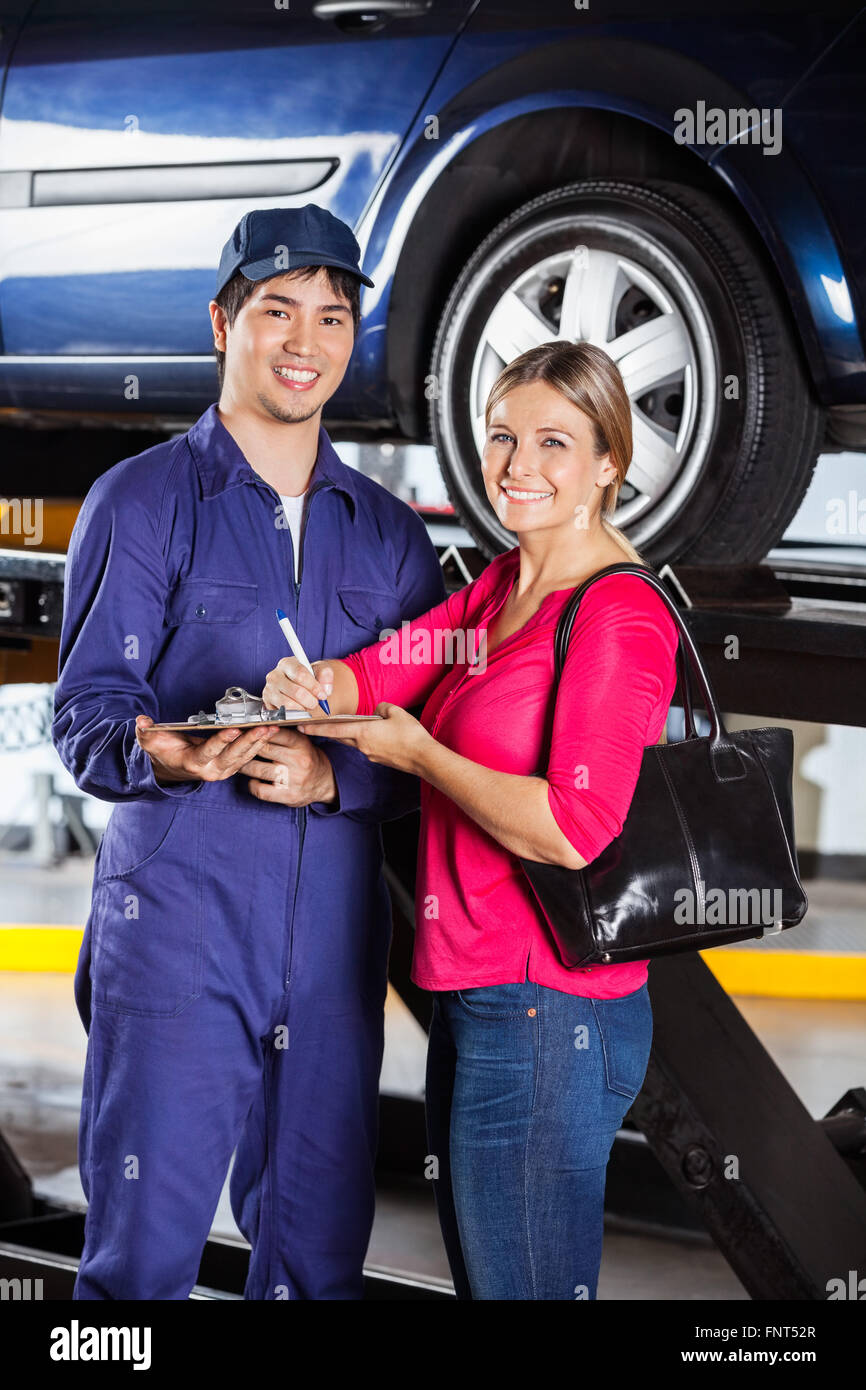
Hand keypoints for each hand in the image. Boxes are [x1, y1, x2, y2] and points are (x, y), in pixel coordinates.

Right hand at [135, 715, 272, 783]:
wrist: (170, 767)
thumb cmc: (163, 751)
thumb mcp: (149, 741)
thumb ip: (146, 730)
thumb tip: (141, 721)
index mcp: (192, 763)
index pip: (209, 752)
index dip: (220, 741)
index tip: (232, 729)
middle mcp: (211, 770)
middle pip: (233, 756)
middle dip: (250, 741)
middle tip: (264, 727)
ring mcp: (223, 770)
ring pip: (244, 757)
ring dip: (259, 742)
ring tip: (273, 727)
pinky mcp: (231, 767)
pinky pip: (247, 756)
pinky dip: (259, 745)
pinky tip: (270, 732)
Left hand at [237, 725, 336, 806]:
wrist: (325, 783)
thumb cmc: (307, 759)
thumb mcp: (302, 742)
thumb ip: (284, 734)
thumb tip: (258, 723)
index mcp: (302, 745)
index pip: (276, 733)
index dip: (258, 730)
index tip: (245, 729)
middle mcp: (299, 762)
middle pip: (263, 749)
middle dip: (247, 746)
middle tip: (236, 744)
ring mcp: (293, 780)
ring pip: (258, 770)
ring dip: (245, 766)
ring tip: (240, 762)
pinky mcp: (288, 796)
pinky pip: (261, 790)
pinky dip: (252, 785)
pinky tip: (253, 780)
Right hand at [263, 656, 332, 715]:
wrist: (297, 686)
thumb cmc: (307, 678)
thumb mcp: (319, 671)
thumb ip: (325, 675)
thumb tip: (325, 690)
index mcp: (287, 664)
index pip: (300, 674)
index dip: (314, 687)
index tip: (322, 694)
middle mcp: (274, 676)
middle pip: (296, 692)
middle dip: (311, 700)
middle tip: (315, 702)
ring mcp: (268, 690)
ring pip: (288, 705)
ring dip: (302, 709)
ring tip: (306, 706)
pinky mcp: (267, 704)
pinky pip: (283, 714)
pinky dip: (294, 715)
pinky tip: (298, 710)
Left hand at [298, 701, 431, 775]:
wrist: (423, 758)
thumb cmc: (411, 735)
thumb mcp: (396, 712)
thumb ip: (382, 708)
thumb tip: (377, 711)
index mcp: (363, 732)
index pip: (333, 729)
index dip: (316, 728)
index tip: (301, 726)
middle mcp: (362, 745)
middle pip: (339, 737)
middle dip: (325, 731)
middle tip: (311, 727)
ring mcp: (369, 754)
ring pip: (352, 741)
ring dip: (345, 735)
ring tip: (344, 726)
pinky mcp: (377, 758)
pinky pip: (364, 746)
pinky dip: (362, 740)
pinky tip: (371, 734)